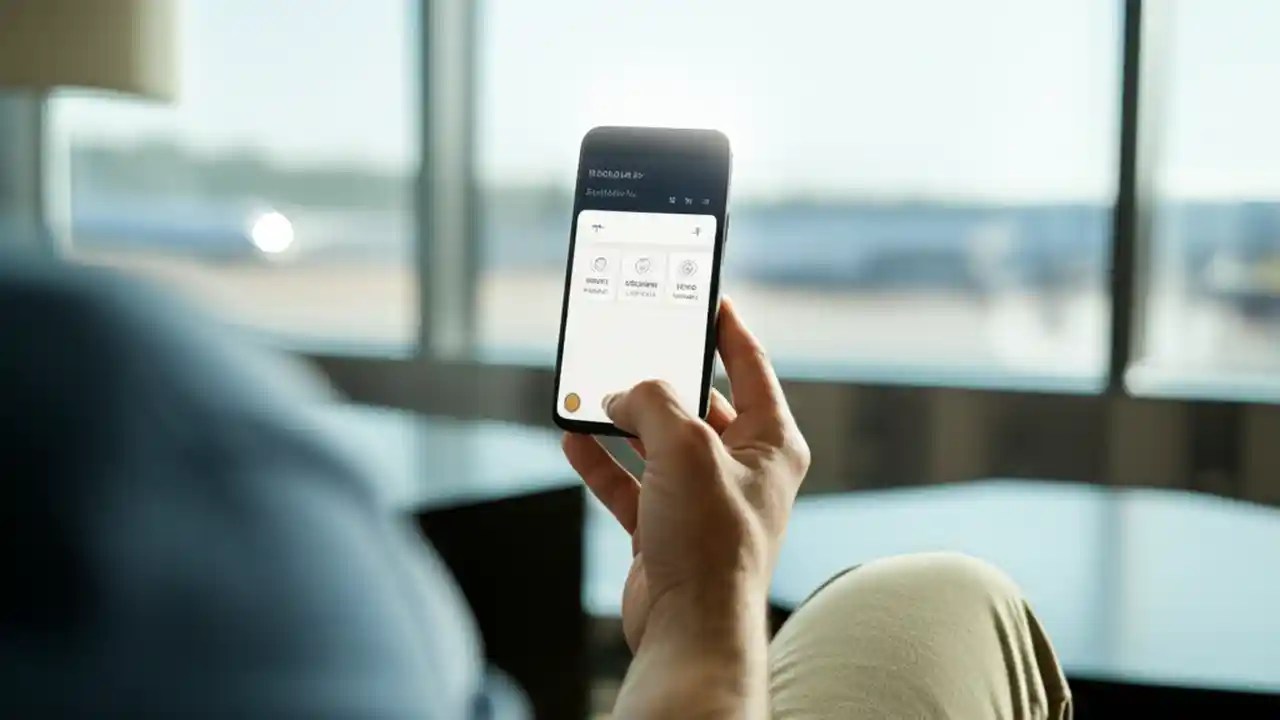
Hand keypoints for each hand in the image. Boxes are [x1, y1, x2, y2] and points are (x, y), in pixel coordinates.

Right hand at [562, 297, 809, 650]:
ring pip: (657, 443)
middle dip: (660, 381)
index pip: (752, 366)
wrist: (688, 627)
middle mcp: (741, 468)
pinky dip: (602, 462)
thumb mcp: (685, 446)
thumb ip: (653, 401)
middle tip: (631, 347)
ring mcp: (701, 499)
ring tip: (592, 394)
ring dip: (623, 421)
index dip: (727, 329)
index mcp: (771, 442)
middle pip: (697, 404)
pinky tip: (575, 440)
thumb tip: (622, 394)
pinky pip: (629, 482)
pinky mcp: (665, 527)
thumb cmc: (710, 542)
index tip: (707, 297)